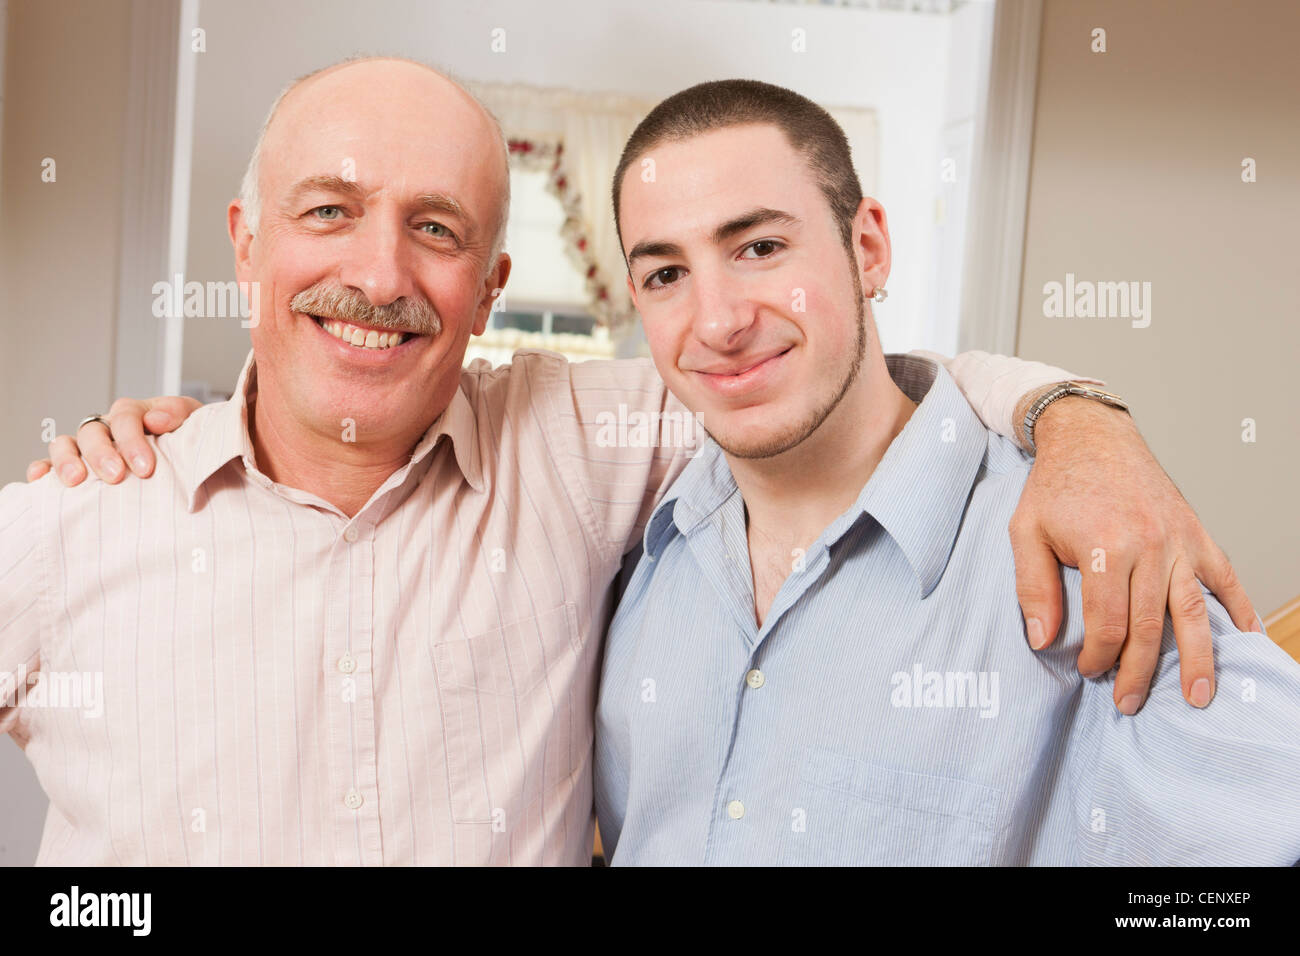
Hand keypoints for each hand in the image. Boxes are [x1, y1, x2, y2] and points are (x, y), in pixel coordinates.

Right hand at [27, 396, 201, 485]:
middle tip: (115, 476)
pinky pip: (50, 464)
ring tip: (75, 480)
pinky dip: (42, 469)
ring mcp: (89, 447)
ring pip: (65, 444)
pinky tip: (40, 480)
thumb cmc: (192, 442)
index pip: (126, 417)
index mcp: (137, 414)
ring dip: (66, 460)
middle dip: (101, 453)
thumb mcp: (196, 421)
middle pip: (92, 431)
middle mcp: (108, 428)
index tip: (145, 468)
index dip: (132, 440)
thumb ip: (179, 413)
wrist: (196, 464)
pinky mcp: (78, 467)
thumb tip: (155, 419)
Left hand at [1010, 395, 1258, 714]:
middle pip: (1150, 626)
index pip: (1107, 623)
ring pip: (1193, 611)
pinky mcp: (1196, 532)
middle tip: (1130, 703)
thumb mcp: (1025, 532)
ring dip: (1198, 659)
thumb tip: (1041, 641)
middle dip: (1139, 672)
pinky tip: (1245, 640)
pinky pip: (1224, 578)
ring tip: (1200, 696)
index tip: (1088, 670)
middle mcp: (1148, 545)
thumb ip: (1033, 587)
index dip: (1097, 655)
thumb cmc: (1055, 486)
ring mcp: (1178, 539)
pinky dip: (1239, 609)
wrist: (1091, 437)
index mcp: (1104, 547)